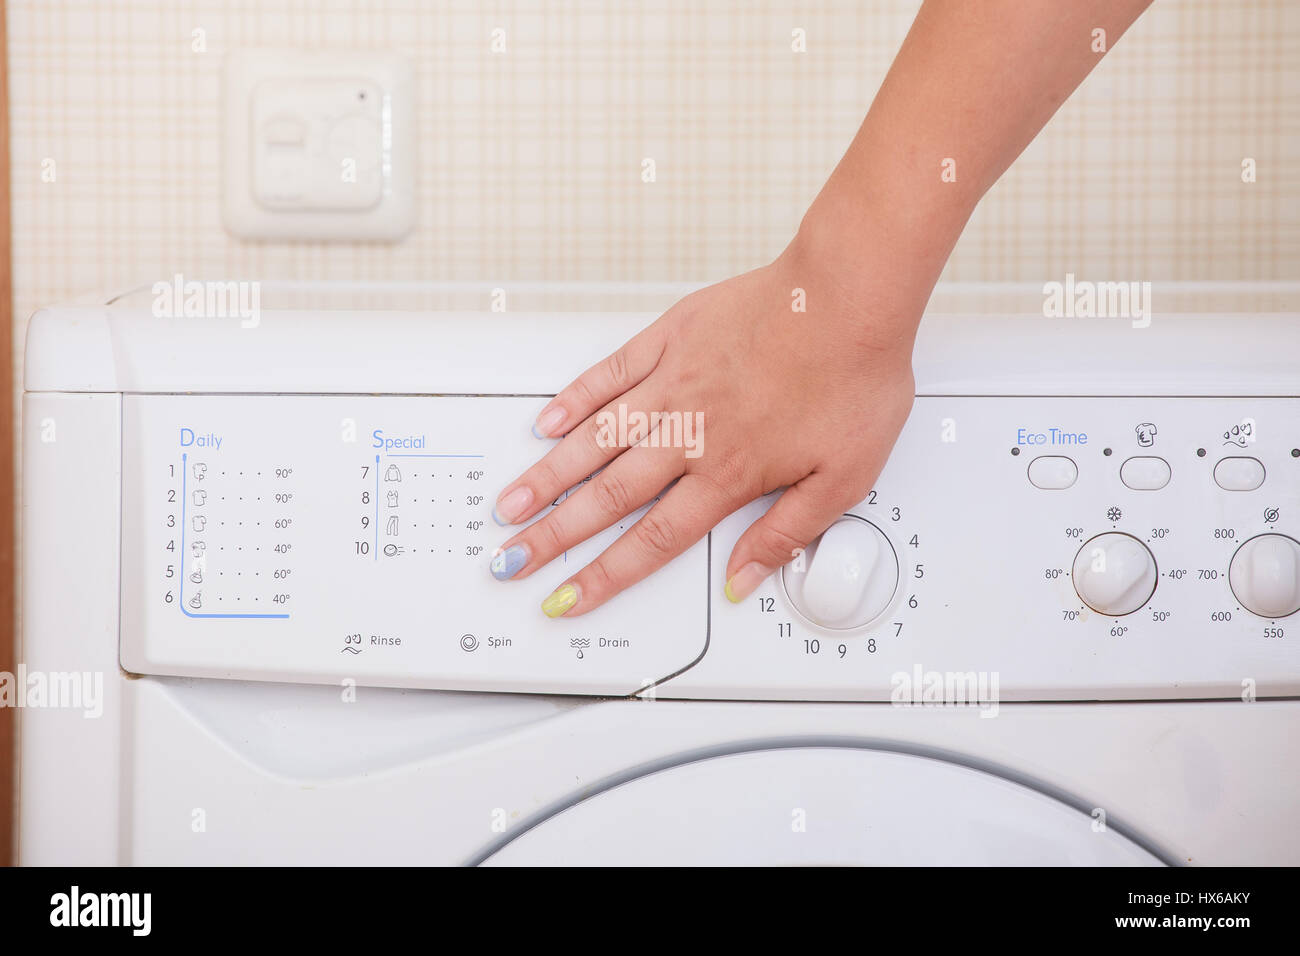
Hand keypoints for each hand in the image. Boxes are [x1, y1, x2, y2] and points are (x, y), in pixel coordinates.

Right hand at [488, 234, 918, 616]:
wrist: (848, 295)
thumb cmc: (854, 378)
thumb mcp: (843, 477)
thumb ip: (785, 533)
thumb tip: (744, 579)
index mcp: (728, 472)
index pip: (653, 540)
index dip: (605, 575)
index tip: (568, 597)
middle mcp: (688, 432)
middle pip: (607, 497)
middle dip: (554, 535)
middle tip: (512, 558)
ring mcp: (672, 382)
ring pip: (596, 441)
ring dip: (549, 476)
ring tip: (510, 502)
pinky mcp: (670, 337)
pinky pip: (609, 374)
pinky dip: (575, 399)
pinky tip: (549, 421)